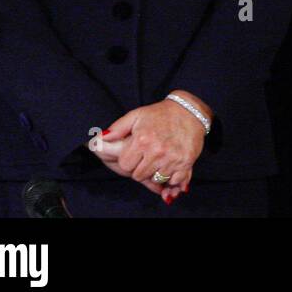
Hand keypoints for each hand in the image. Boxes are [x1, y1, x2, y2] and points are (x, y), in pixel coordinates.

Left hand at [95, 90, 210, 203]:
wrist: (190, 111)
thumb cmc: (161, 114)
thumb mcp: (137, 115)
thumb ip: (118, 128)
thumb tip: (101, 138)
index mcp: (142, 139)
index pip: (125, 165)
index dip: (129, 160)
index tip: (136, 154)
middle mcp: (157, 150)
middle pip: (138, 175)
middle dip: (141, 168)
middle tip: (148, 156)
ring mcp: (172, 158)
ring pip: (155, 179)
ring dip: (156, 172)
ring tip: (160, 159)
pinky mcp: (185, 163)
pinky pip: (173, 180)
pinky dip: (171, 176)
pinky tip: (171, 165)